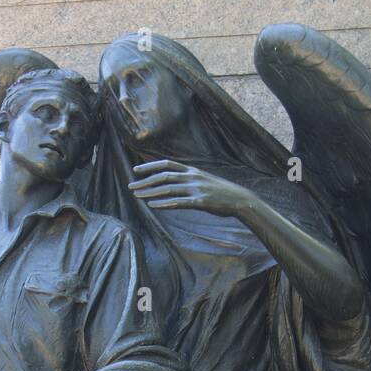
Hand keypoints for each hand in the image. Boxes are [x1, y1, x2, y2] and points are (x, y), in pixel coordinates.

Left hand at [129, 159, 253, 217]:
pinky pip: (178, 203)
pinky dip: (164, 204)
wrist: (239, 199)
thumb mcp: (204, 180)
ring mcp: (195, 189)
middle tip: (131, 187)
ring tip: (137, 196)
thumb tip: (175, 181)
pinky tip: (153, 206)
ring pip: (168, 189)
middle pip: (163, 177)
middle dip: (145, 181)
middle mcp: (192, 177)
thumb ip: (189, 179)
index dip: (150, 166)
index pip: (166, 164)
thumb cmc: (220, 192)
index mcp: (192, 171)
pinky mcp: (199, 202)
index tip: (136, 170)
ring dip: (150, 193)